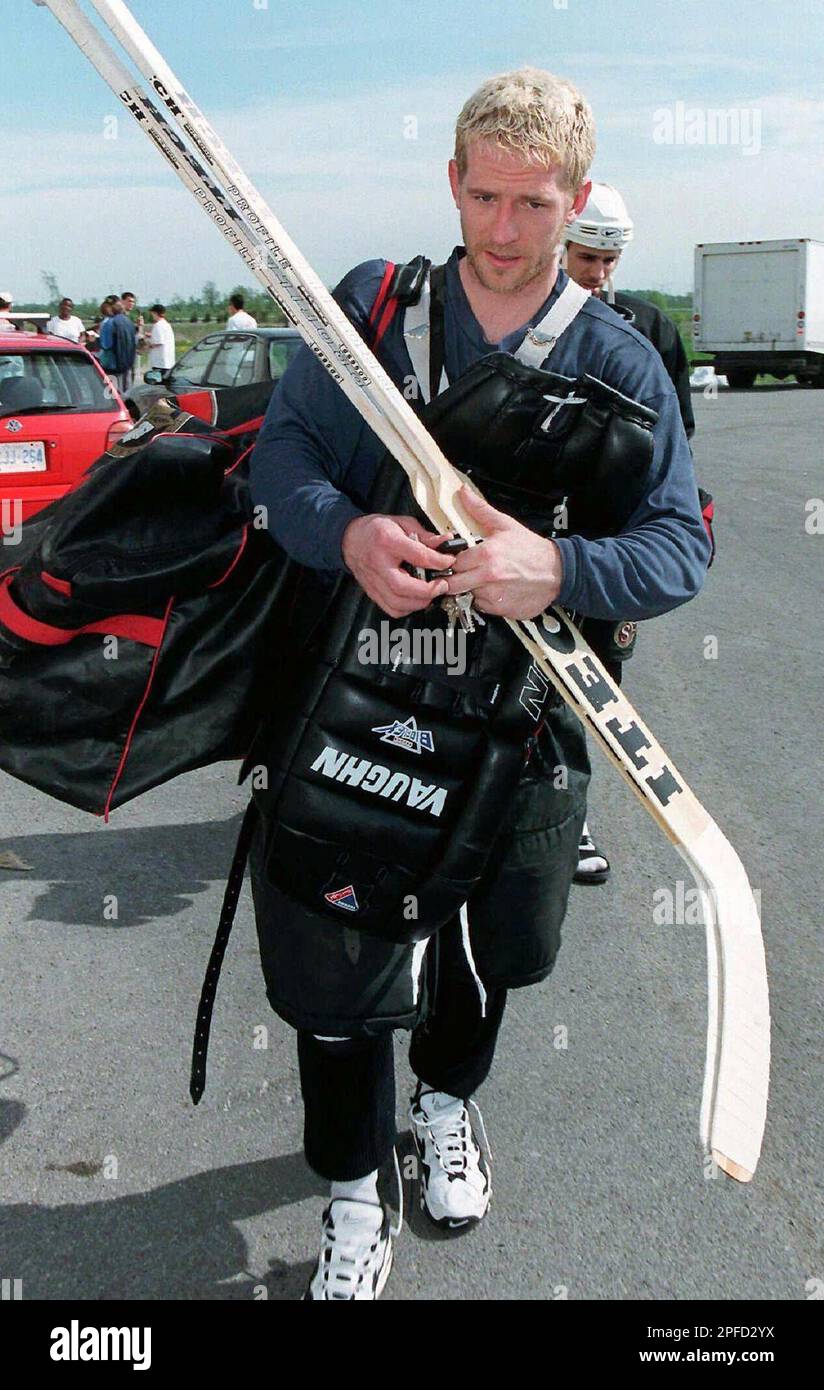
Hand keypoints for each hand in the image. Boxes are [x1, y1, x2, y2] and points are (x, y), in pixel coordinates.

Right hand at [341, 514, 454, 617]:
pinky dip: (407, 608)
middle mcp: (378, 563)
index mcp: (387, 541)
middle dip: (428, 590)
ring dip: (419, 602)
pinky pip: (391, 609)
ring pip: (397, 602)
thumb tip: (447, 543)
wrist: (351, 538)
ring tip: (431, 593)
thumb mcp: (403, 523)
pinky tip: (415, 599)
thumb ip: (426, 536)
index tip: (449, 562)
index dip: (439, 561)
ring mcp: (373, 580)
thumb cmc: (376, 530)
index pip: (418, 556)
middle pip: (403, 586)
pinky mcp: (372, 592)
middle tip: (442, 585)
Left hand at [445, 486, 562, 618]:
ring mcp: (494, 596)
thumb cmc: (532, 550)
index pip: (452, 562)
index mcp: (487, 555)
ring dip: (471, 589)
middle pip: (453, 584)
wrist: (558, 572)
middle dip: (454, 578)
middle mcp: (488, 577)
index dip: (451, 560)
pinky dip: (485, 599)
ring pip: (467, 595)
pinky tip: (495, 588)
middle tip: (464, 572)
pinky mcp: (501, 609)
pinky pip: (482, 607)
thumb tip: (464, 493)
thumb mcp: (506, 525)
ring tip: (485, 578)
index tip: (454, 559)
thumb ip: (480, 510)